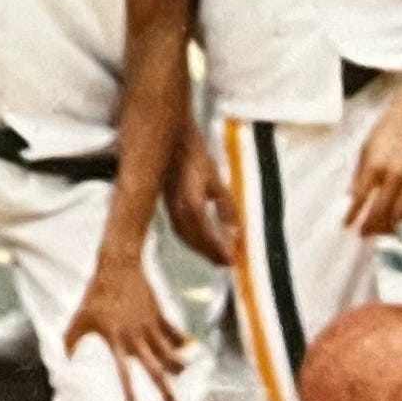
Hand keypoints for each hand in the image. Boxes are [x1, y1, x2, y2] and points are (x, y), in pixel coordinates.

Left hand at [63, 257, 191, 400]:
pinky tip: (186, 349)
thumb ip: (71, 338)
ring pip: (169, 352)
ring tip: (184, 377)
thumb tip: (65, 358)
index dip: (129, 393)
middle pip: (155, 369)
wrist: (118, 266)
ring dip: (178, 366)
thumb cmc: (96, 292)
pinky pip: (174, 331)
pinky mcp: (159, 313)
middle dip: (165, 390)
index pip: (123, 373)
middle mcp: (136, 336)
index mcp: (116, 339)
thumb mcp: (80, 315)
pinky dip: (181, 341)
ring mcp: (150, 325)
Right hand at [165, 127, 236, 264]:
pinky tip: (200, 240)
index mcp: (191, 200)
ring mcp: (169, 206)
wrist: (170, 138)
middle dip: (210, 253)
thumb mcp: (216, 178)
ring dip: (200, 249)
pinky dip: (192, 239)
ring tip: (215, 257)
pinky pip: (179, 228)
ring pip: (185, 236)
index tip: (231, 260)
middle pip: (194, 238)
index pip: (206, 232)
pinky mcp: (167, 204)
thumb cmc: (194, 153)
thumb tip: (235, 231)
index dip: (218, 248)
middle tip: (226, 263)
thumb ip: (226, 207)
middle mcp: (177, 207)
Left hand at [346, 81, 401, 235]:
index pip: (361, 198)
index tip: (346, 225)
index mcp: (375, 165)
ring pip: (399, 213)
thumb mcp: (366, 146)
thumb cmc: (389, 127)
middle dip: (370, 226)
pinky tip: (397, 219)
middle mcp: (394, 176)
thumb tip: (352, 195)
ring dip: (388, 226)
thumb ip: (360, 173)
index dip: (353, 214)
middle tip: (362, 234)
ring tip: (378, 231)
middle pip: (381, 211)